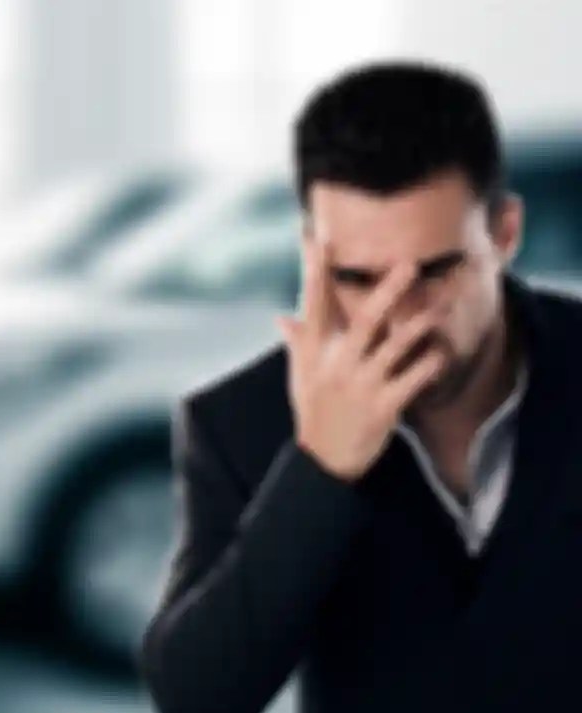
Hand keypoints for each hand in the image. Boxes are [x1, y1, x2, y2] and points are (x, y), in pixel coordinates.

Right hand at [277, 242, 442, 481]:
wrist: (323, 461)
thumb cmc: (313, 411)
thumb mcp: (300, 375)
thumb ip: (297, 342)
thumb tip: (281, 316)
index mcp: (314, 353)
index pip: (313, 304)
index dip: (315, 272)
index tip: (319, 240)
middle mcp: (336, 365)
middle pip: (364, 320)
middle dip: (387, 291)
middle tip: (409, 264)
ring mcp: (360, 386)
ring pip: (395, 347)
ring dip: (419, 324)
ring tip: (440, 306)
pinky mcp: (383, 408)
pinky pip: (413, 379)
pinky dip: (430, 364)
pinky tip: (441, 352)